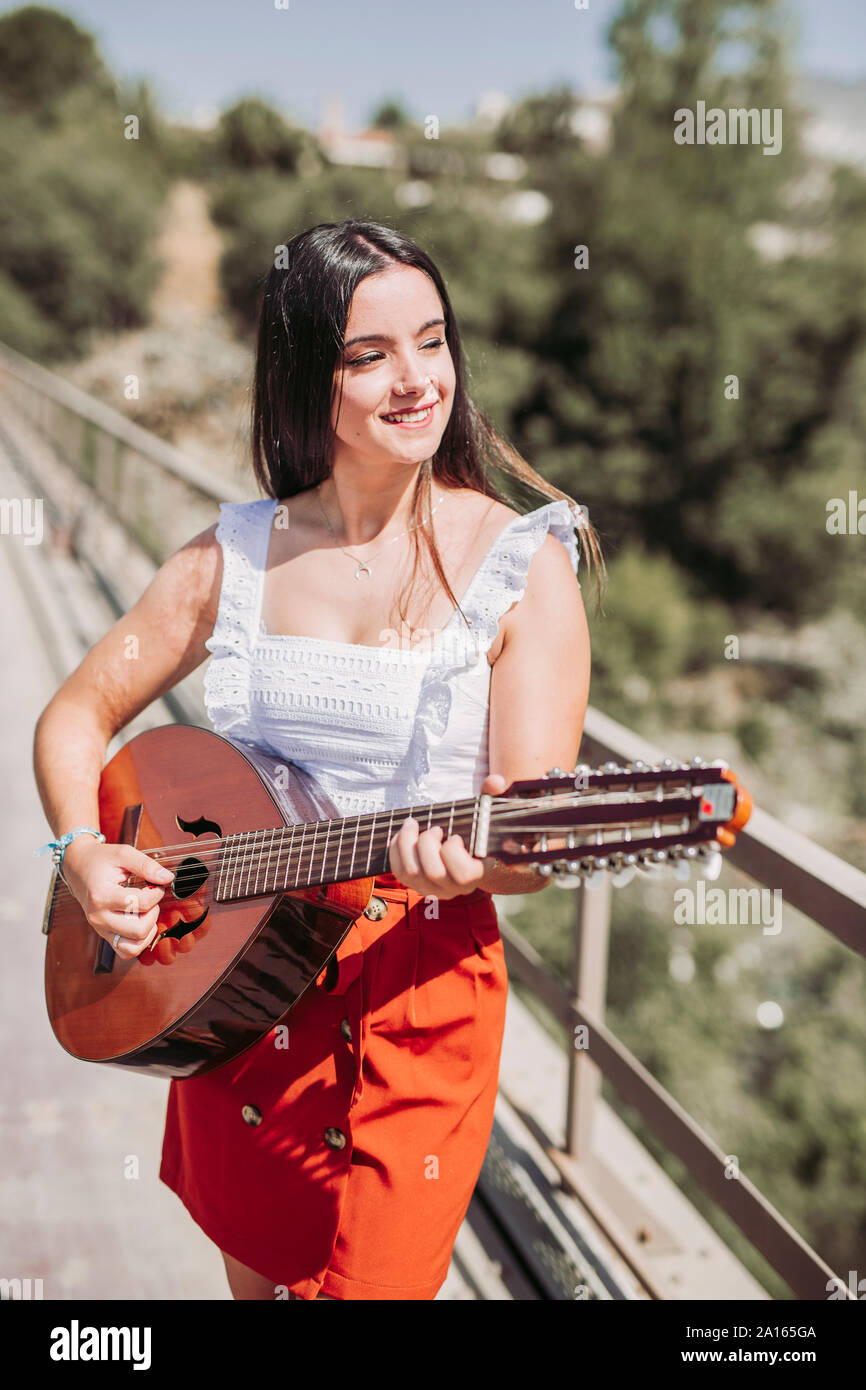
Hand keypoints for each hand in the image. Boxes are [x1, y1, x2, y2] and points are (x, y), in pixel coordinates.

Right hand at [61, 836, 174, 959]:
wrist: (78, 867)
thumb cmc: (100, 861)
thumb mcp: (123, 853)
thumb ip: (146, 865)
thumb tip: (167, 878)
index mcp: (101, 895)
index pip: (140, 904)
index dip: (156, 893)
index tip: (155, 885)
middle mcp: (99, 916)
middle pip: (138, 930)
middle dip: (153, 914)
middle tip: (150, 900)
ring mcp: (100, 928)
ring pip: (133, 947)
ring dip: (148, 931)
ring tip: (146, 913)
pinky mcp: (104, 935)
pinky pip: (126, 952)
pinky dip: (139, 943)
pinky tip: (141, 923)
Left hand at [388, 774, 505, 899]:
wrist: (464, 850)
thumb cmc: (476, 830)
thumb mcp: (486, 812)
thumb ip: (492, 796)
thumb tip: (495, 781)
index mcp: (477, 873)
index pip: (464, 875)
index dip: (453, 853)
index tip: (455, 836)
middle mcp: (455, 888)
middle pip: (434, 873)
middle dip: (427, 844)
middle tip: (434, 828)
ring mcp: (433, 889)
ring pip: (412, 873)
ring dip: (408, 844)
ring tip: (414, 825)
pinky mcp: (415, 884)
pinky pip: (399, 871)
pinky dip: (396, 849)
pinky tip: (405, 832)